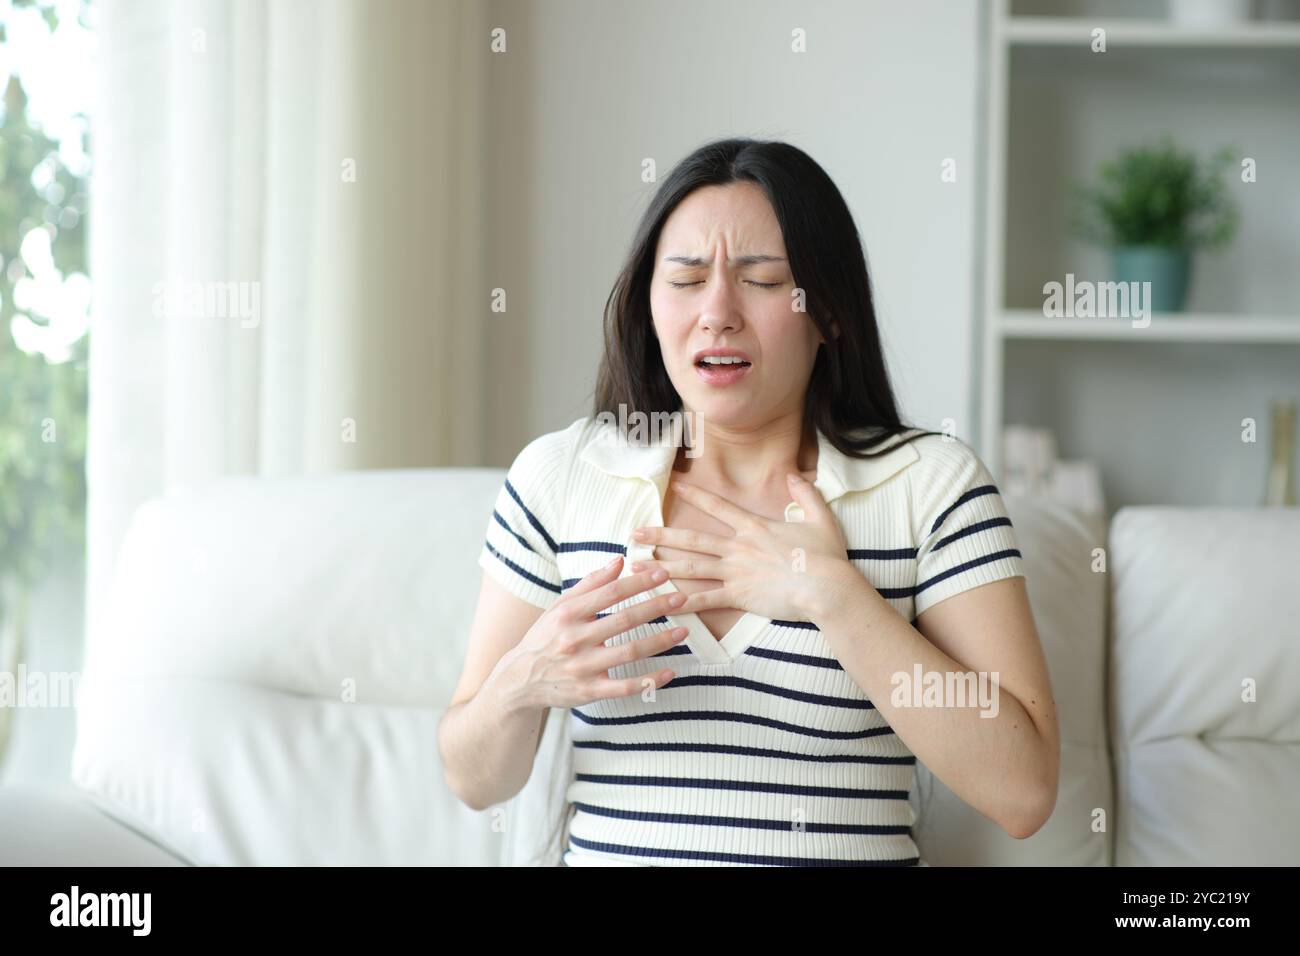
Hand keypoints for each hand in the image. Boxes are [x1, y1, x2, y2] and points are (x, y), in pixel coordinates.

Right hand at [505, 556, 689, 709]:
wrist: (519, 680)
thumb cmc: (545, 637)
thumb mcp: (560, 606)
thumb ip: (590, 584)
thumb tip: (620, 560)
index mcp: (567, 614)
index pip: (610, 593)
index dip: (639, 582)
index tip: (663, 573)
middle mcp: (574, 639)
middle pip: (623, 620)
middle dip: (656, 607)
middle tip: (682, 598)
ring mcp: (582, 667)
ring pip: (629, 652)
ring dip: (660, 641)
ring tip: (683, 631)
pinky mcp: (589, 691)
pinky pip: (625, 687)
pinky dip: (649, 681)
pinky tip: (670, 672)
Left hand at [629, 473, 852, 622]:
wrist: (828, 588)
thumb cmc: (827, 556)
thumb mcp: (820, 517)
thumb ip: (804, 494)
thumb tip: (793, 475)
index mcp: (754, 528)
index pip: (718, 506)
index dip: (696, 494)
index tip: (675, 486)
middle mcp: (738, 548)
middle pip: (692, 538)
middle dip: (661, 534)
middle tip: (636, 532)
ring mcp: (735, 573)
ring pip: (691, 568)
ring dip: (662, 566)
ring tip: (637, 566)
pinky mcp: (738, 597)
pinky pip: (705, 600)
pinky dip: (683, 602)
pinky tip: (662, 603)